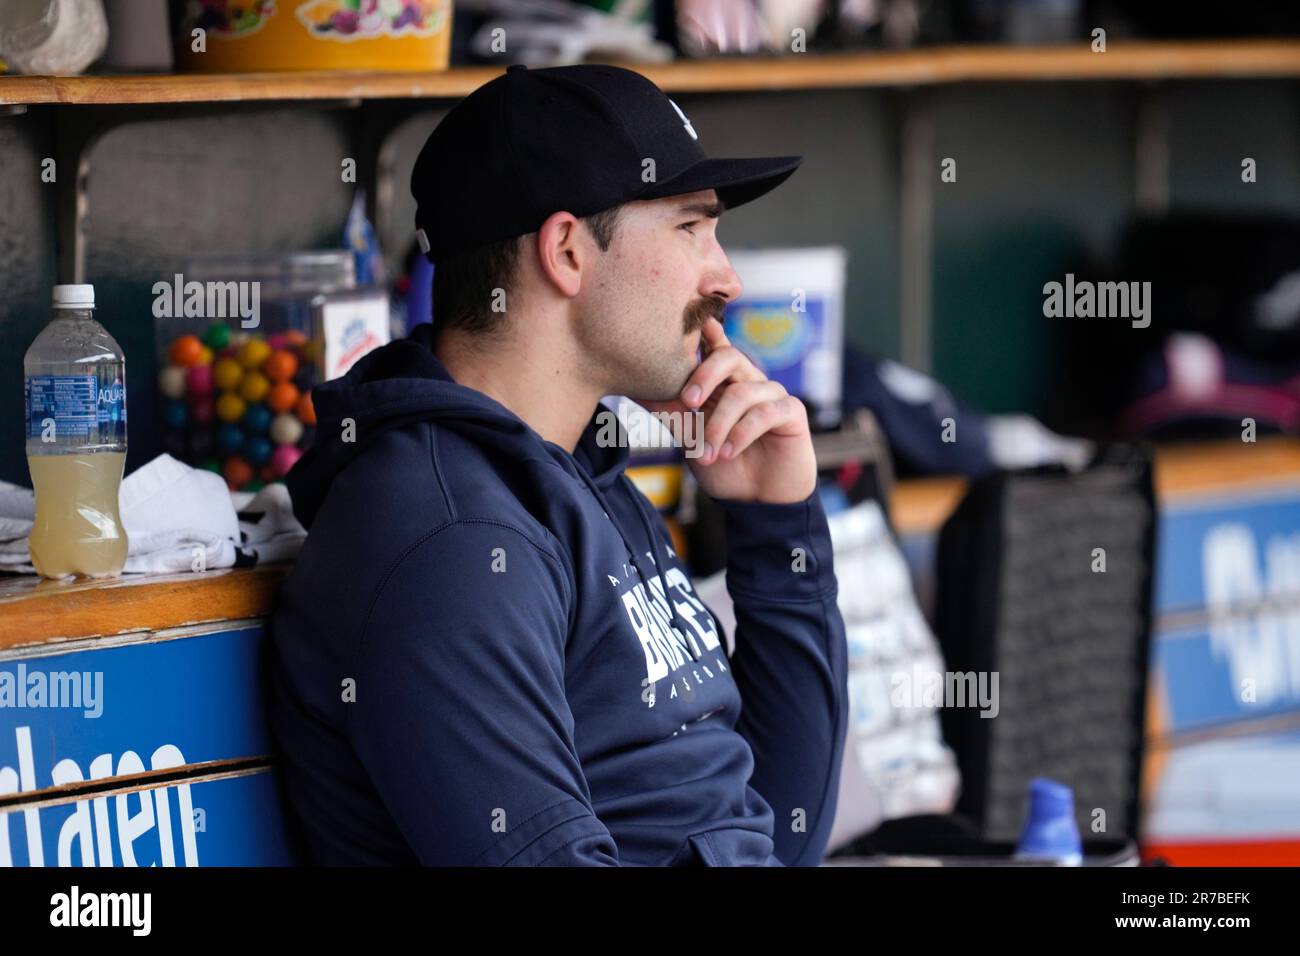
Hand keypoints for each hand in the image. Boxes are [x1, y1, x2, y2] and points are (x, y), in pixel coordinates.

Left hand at [636, 317, 816, 503]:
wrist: (755, 503)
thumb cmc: (723, 466)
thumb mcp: (689, 438)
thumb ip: (671, 411)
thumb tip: (637, 388)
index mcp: (724, 382)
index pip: (716, 347)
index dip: (708, 329)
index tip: (695, 315)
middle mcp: (749, 381)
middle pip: (729, 357)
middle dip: (704, 376)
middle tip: (688, 403)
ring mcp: (772, 395)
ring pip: (742, 393)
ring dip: (718, 426)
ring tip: (706, 454)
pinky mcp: (791, 412)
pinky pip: (766, 413)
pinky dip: (741, 434)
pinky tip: (727, 453)